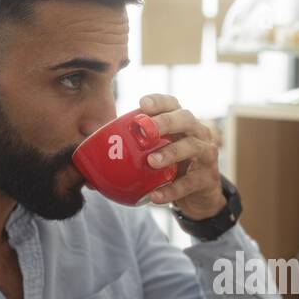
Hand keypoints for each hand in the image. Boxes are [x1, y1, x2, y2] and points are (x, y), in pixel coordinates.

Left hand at [138, 93, 224, 219]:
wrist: (200, 196)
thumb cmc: (174, 168)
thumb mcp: (157, 154)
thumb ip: (132, 152)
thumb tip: (91, 165)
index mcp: (182, 123)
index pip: (173, 104)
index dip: (159, 101)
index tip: (142, 105)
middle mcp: (198, 133)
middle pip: (186, 119)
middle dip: (166, 122)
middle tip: (147, 131)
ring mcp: (206, 155)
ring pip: (192, 147)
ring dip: (171, 153)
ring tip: (151, 162)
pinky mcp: (208, 178)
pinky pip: (189, 183)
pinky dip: (171, 190)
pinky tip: (155, 196)